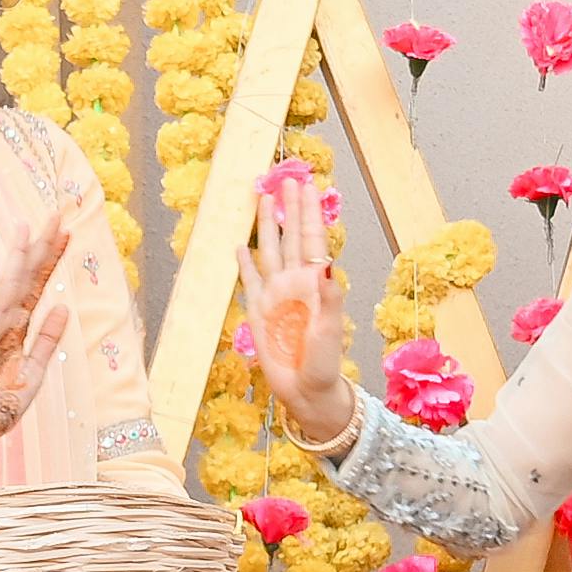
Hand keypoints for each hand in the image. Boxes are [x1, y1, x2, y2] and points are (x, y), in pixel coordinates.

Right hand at [0, 222, 70, 473]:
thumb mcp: (34, 373)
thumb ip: (47, 341)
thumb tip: (63, 306)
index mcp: (15, 328)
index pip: (37, 286)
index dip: (52, 260)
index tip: (69, 232)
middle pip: (22, 278)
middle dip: (39, 247)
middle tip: (55, 214)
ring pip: (3, 289)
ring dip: (14, 260)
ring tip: (24, 229)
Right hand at [235, 174, 358, 445]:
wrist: (305, 393)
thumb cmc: (323, 364)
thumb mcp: (330, 331)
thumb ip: (330, 298)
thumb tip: (328, 264)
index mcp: (314, 284)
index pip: (311, 239)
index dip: (309, 212)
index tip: (308, 184)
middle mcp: (294, 283)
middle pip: (290, 236)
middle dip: (288, 207)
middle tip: (285, 178)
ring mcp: (274, 295)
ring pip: (269, 250)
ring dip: (266, 225)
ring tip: (263, 198)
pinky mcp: (257, 311)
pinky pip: (249, 280)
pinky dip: (245, 261)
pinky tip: (241, 245)